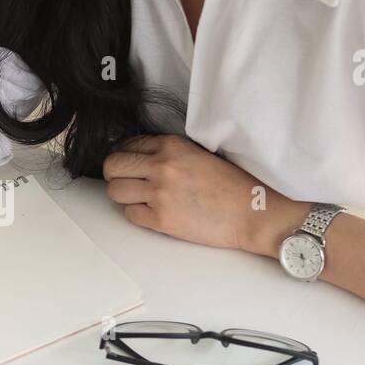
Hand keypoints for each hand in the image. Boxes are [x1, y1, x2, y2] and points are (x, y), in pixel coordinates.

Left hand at [102, 134, 307, 253]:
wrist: (252, 212)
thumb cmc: (230, 184)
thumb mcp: (198, 153)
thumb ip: (167, 152)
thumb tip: (137, 156)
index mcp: (171, 145)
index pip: (127, 145)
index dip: (124, 156)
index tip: (130, 164)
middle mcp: (162, 166)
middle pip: (112, 166)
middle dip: (115, 174)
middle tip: (127, 181)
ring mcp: (160, 193)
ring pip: (115, 191)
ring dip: (123, 195)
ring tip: (139, 198)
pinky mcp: (161, 219)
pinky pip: (129, 214)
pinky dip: (137, 214)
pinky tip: (153, 212)